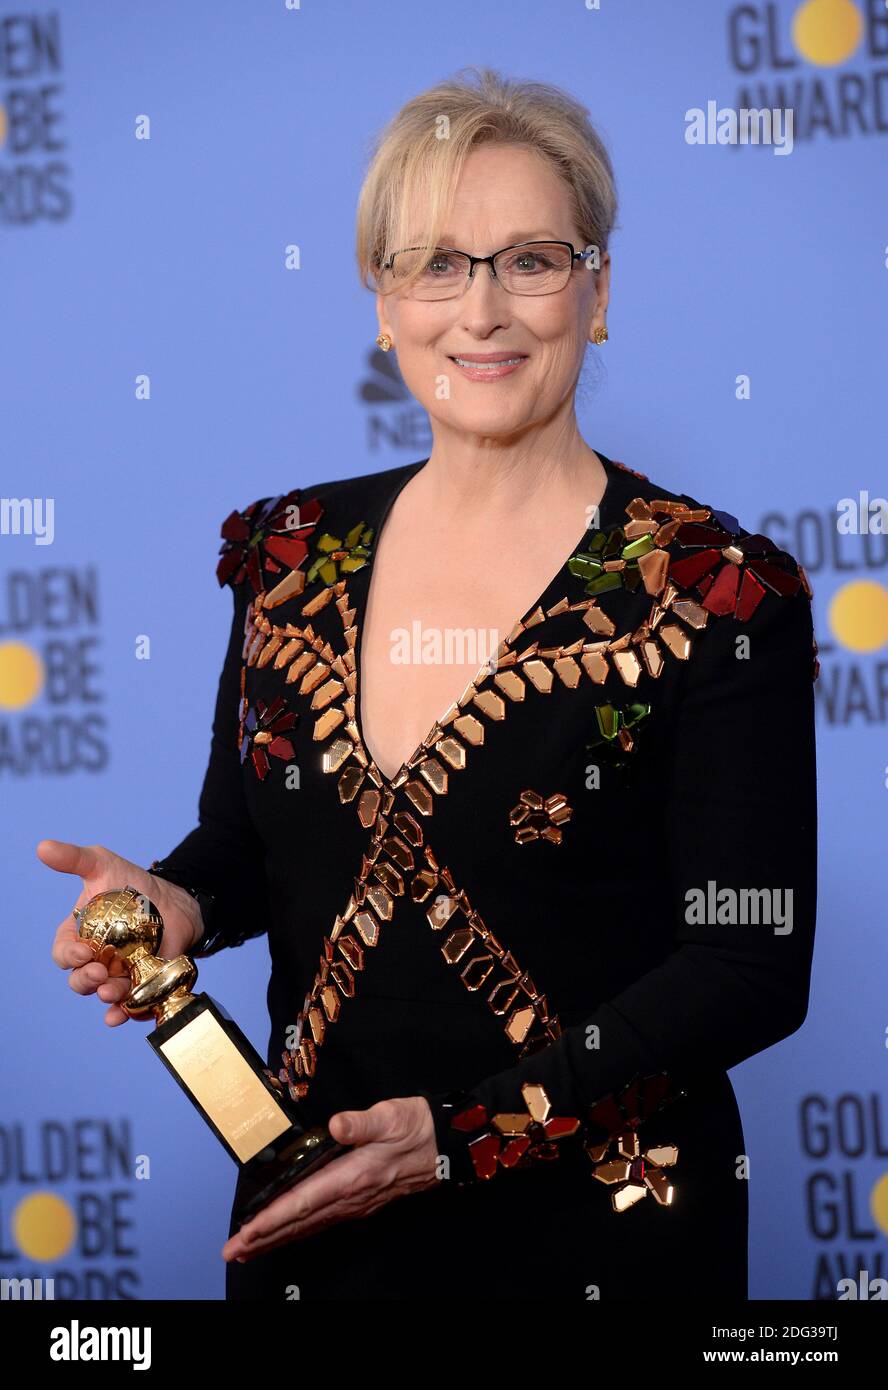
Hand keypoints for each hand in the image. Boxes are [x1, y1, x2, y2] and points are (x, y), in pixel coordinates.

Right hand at [40, 838, 204, 1026]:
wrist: (177, 901)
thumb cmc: (135, 883)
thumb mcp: (103, 865)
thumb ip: (73, 859)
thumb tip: (42, 847)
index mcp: (80, 935)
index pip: (64, 953)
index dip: (68, 956)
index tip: (82, 952)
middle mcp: (95, 959)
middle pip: (79, 980)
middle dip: (84, 981)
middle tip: (100, 972)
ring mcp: (118, 974)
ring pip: (102, 994)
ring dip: (104, 996)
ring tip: (113, 989)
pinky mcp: (140, 985)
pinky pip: (128, 1006)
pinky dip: (123, 1014)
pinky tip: (121, 1014)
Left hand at [221, 1096, 441, 1262]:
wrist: (446, 1145)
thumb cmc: (415, 1127)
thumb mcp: (390, 1115)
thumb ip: (361, 1122)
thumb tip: (335, 1125)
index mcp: (352, 1176)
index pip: (303, 1202)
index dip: (272, 1219)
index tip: (246, 1233)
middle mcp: (351, 1197)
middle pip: (300, 1222)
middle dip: (264, 1238)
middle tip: (232, 1252)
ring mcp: (356, 1203)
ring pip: (309, 1226)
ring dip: (277, 1238)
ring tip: (249, 1249)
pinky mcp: (361, 1202)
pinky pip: (323, 1222)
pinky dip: (299, 1231)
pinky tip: (288, 1233)